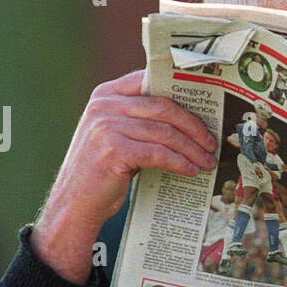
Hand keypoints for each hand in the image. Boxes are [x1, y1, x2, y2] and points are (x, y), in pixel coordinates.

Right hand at [33, 70, 217, 283]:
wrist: (75, 203)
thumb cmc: (102, 170)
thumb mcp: (115, 134)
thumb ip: (140, 118)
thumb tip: (186, 119)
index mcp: (105, 94)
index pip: (151, 82)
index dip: (182, 93)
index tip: (205, 108)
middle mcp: (104, 105)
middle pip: (164, 107)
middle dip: (194, 126)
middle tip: (211, 143)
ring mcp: (107, 126)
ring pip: (165, 133)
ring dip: (192, 149)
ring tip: (207, 161)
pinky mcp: (114, 150)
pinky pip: (159, 154)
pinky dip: (179, 163)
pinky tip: (191, 171)